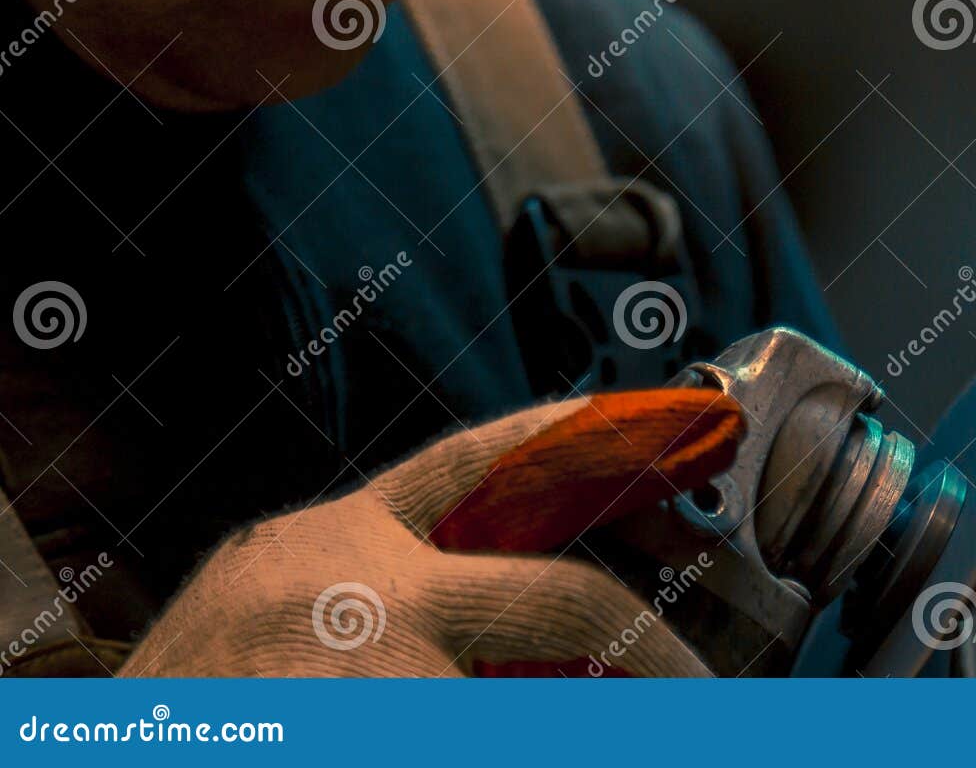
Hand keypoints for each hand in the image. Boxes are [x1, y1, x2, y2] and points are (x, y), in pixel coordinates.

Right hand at [120, 389, 743, 676]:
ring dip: (572, 712)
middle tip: (705, 698)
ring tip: (564, 716)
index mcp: (330, 546)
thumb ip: (391, 597)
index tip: (684, 428)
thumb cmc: (196, 711)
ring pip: (535, 697)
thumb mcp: (273, 626)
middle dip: (654, 657)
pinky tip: (452, 727)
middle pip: (566, 598)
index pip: (482, 460)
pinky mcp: (376, 714)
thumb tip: (518, 631)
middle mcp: (354, 585)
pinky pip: (496, 716)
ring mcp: (366, 663)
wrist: (82, 762)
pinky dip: (511, 729)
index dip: (589, 440)